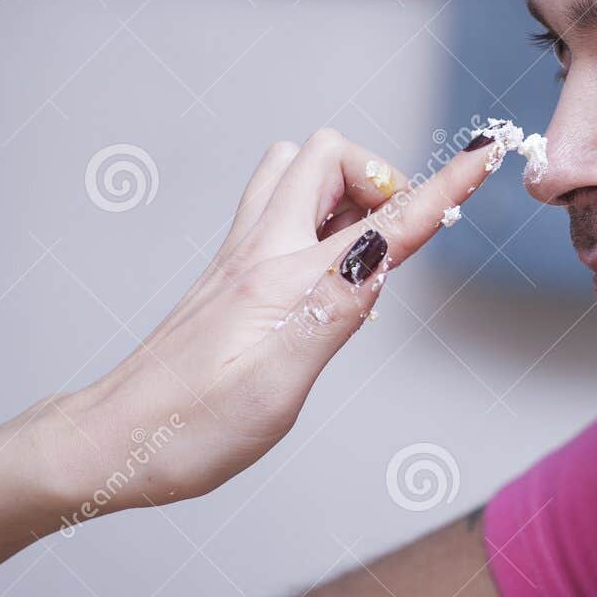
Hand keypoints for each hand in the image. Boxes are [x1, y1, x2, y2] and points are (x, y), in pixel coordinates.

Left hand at [30, 129, 498, 518]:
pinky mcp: (229, 277)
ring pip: (293, 173)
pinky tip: (323, 276)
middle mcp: (259, 254)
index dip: (442, 186)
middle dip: (379, 176)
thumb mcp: (277, 386)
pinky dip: (316, 218)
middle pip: (327, 157)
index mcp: (284, 280)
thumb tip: (383, 248)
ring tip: (359, 251)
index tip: (486, 153)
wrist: (111, 442)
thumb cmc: (188, 429)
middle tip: (396, 239)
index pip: (382, 221)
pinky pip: (278, 211)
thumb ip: (334, 311)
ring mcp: (239, 260)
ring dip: (341, 190)